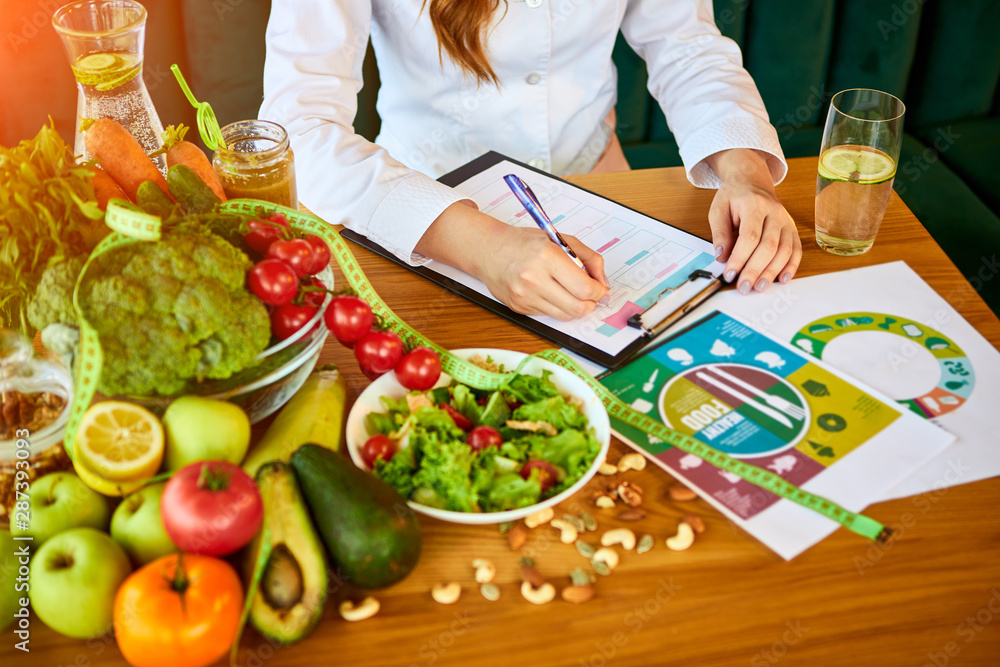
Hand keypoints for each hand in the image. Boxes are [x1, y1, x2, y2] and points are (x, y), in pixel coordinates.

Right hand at [416, 202, 608, 320]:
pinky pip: (548, 314)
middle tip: (591, 296)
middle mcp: (534, 278)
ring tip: (572, 293)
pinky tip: (550, 292)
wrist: (490, 250)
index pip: (584, 288)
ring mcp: (524, 296)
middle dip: (590, 304)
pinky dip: (556, 306)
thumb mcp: (561, 239)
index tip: (600, 289)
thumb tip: (603, 284)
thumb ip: (589, 258)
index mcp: (547, 256)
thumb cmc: (526, 243)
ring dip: (575, 307)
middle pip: (577, 307)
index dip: (598, 292)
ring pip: (564, 315)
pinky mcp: (518, 307)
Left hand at [705, 149, 801, 293]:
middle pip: (769, 246)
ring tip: (759, 288)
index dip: (740, 258)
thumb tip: (722, 257)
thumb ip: (719, 233)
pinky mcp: (792, 230)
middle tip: (744, 287)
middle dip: (755, 270)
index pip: (750, 236)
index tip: (729, 274)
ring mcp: (787, 222)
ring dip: (772, 272)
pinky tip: (781, 280)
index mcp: (755, 205)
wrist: (752, 183)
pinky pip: (796, 250)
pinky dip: (791, 267)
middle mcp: (775, 213)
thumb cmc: (734, 197)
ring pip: (785, 250)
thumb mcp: (718, 210)